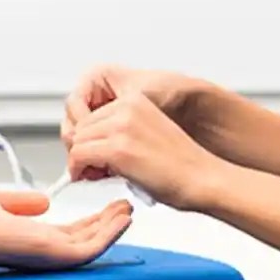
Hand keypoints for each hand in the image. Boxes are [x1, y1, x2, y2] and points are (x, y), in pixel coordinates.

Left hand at [0, 186, 132, 270]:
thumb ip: (19, 202)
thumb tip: (41, 200)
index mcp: (25, 239)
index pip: (66, 232)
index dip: (89, 219)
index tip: (106, 204)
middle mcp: (37, 250)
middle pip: (82, 239)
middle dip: (105, 222)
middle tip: (125, 206)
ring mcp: (43, 254)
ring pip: (89, 245)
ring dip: (112, 227)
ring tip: (128, 208)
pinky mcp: (48, 254)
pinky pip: (88, 249)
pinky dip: (108, 234)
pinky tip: (121, 217)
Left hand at [67, 92, 221, 210]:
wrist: (203, 178)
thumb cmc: (181, 165)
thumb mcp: (148, 133)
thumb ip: (120, 132)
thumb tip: (91, 146)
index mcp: (135, 100)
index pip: (91, 115)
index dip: (89, 139)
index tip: (93, 156)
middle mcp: (126, 108)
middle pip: (81, 127)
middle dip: (82, 149)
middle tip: (91, 170)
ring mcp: (120, 127)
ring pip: (76, 141)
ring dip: (80, 161)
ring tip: (95, 175)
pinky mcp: (116, 149)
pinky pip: (78, 156)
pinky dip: (78, 170)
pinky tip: (90, 178)